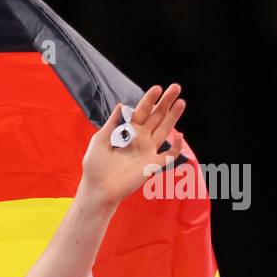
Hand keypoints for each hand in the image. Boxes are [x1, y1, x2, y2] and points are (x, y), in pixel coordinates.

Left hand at [78, 84, 185, 210]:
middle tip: (176, 87)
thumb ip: (111, 124)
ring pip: (164, 130)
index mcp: (127, 132)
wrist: (98, 189)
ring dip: (173, 117)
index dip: (149, 100)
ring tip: (181, 102)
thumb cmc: (95, 166)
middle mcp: (140, 139)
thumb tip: (120, 105)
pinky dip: (176, 147)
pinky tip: (179, 136)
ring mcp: (147, 151)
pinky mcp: (152, 165)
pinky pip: (168, 155)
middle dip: (165, 103)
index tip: (157, 88)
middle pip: (156, 117)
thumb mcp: (100, 140)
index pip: (141, 112)